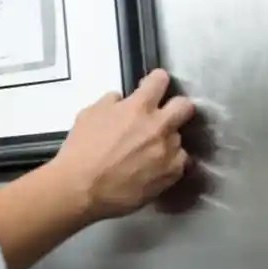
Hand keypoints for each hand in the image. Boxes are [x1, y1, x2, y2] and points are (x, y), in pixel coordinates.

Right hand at [47, 69, 195, 222]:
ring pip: (179, 138)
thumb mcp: (89, 115)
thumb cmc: (81, 151)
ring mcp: (168, 151)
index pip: (160, 81)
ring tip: (149, 151)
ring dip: (166, 140)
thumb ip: (111, 103)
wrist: (83, 187)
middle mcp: (159, 127)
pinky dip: (168, 162)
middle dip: (177, 106)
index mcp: (138, 108)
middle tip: (164, 115)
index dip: (157, 80)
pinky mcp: (172, 174)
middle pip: (185, 106)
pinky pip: (179, 161)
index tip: (155, 84)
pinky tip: (152, 167)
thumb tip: (122, 100)